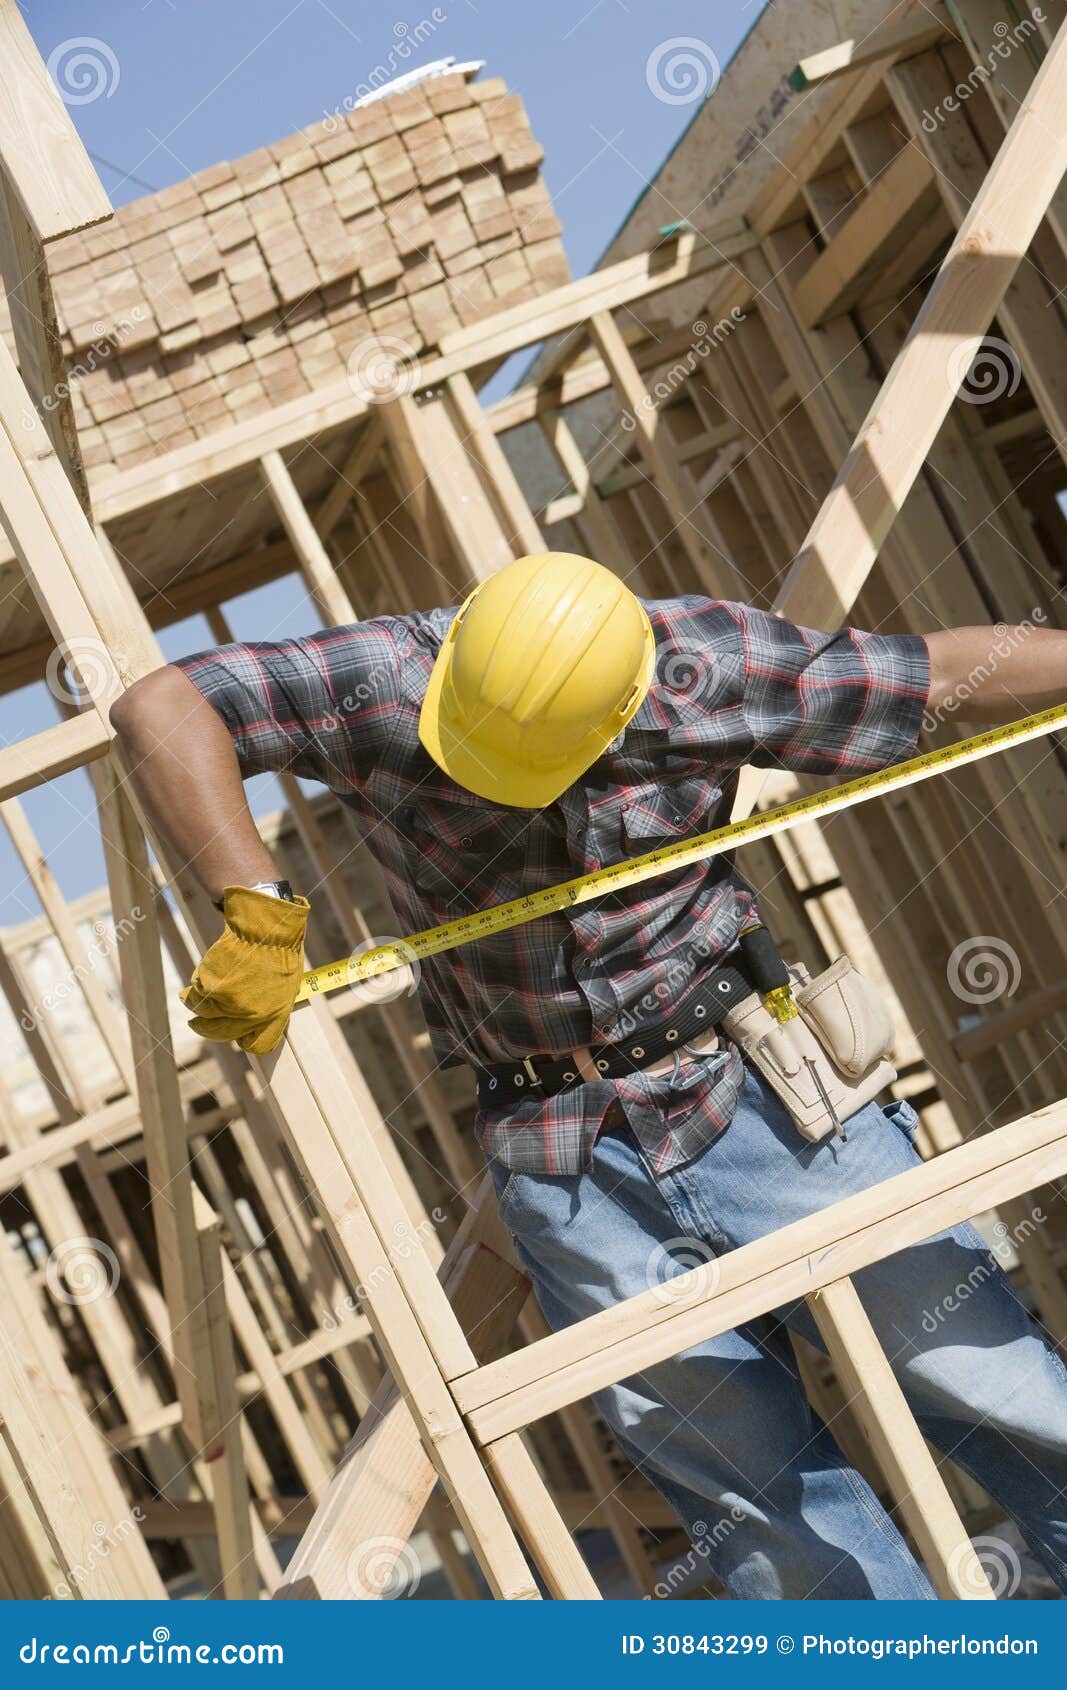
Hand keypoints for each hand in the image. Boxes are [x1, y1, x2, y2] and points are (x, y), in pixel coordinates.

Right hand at [180, 886, 309, 1053]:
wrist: (266, 929)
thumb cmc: (281, 952)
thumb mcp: (287, 985)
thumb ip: (271, 1007)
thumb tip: (256, 1017)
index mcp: (274, 1018)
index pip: (258, 1046)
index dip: (245, 1039)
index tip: (237, 1034)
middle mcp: (250, 1016)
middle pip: (221, 1034)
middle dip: (207, 1029)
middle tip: (198, 1023)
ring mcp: (229, 1003)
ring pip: (202, 1014)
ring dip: (197, 1004)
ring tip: (194, 995)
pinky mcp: (211, 988)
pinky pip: (196, 993)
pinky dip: (195, 985)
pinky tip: (202, 974)